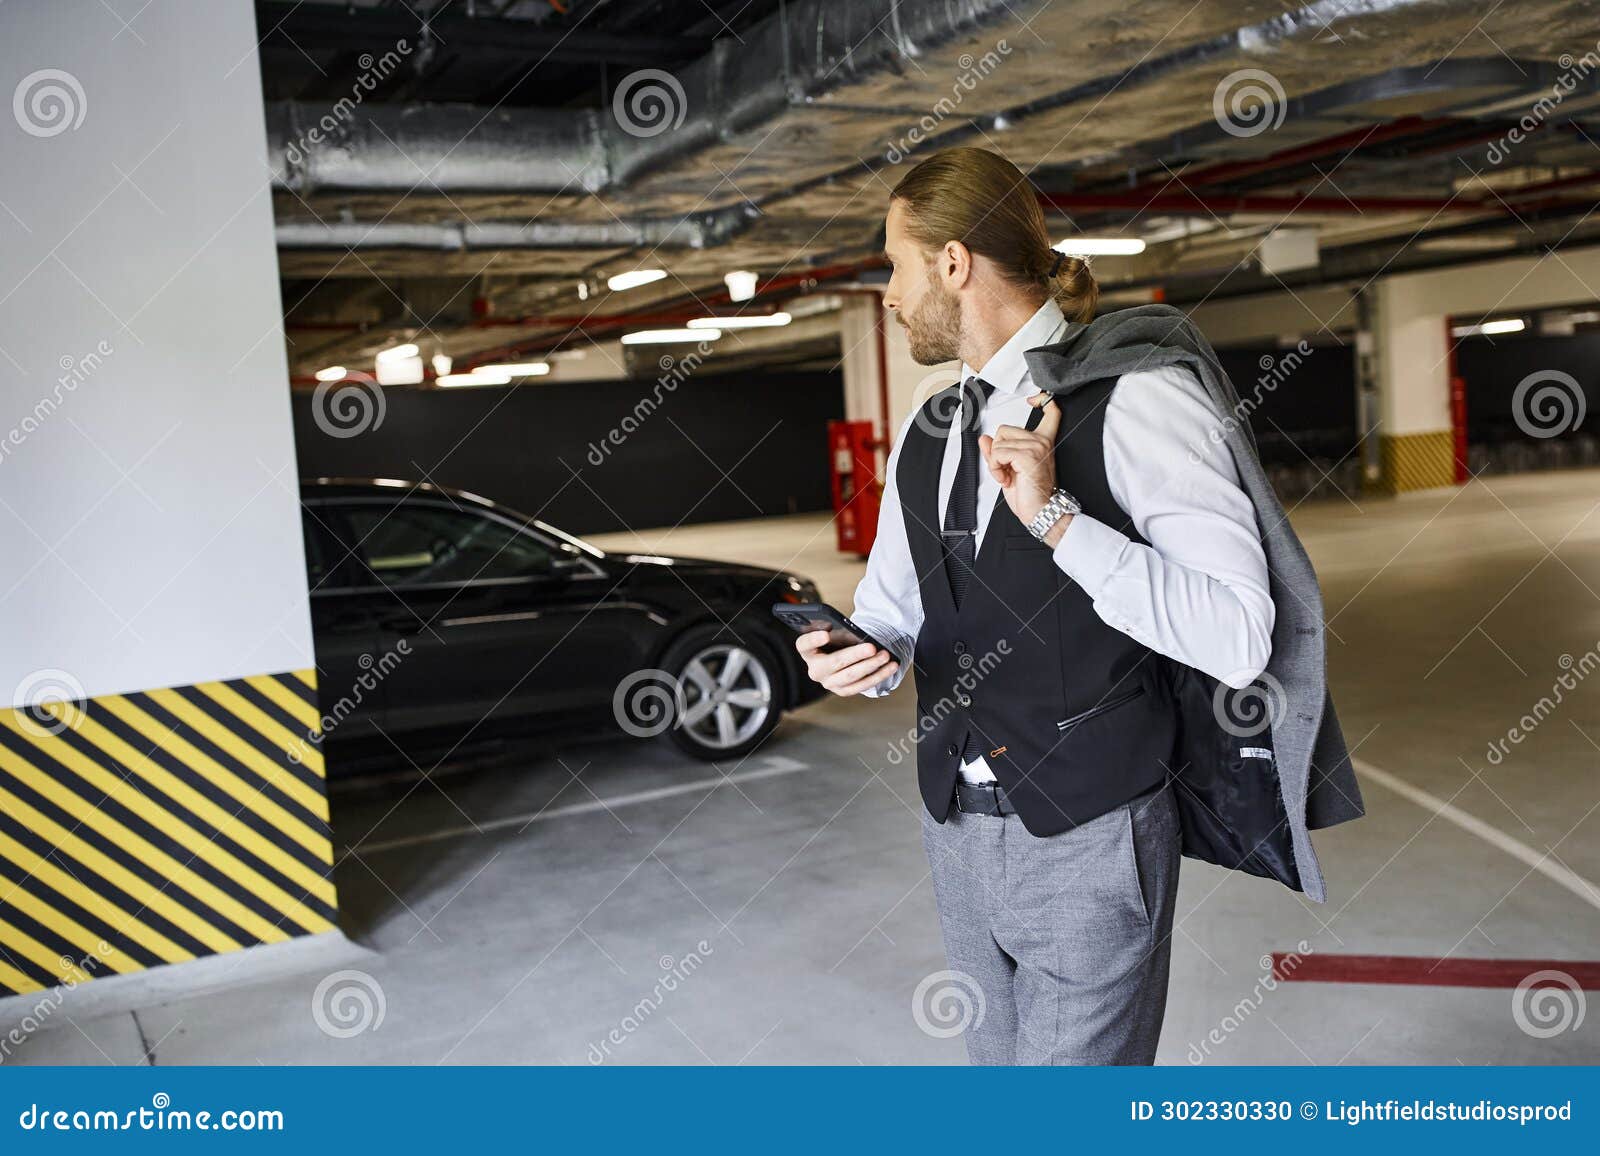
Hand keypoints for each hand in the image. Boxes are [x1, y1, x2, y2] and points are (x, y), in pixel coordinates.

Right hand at [795, 632, 898, 695]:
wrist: (839, 660)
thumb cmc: (836, 643)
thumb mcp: (836, 634)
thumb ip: (841, 632)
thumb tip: (860, 637)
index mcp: (808, 652)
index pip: (804, 645)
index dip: (813, 640)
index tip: (826, 634)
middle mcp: (815, 670)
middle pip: (834, 662)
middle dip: (855, 655)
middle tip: (872, 647)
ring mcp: (828, 683)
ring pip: (850, 676)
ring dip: (871, 666)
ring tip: (885, 656)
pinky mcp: (842, 691)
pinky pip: (861, 686)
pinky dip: (878, 676)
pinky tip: (890, 667)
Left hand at [980, 391, 1067, 540]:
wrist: (1040, 512)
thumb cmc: (1029, 494)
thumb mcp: (1008, 469)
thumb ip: (996, 452)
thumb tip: (984, 438)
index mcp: (1042, 441)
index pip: (1050, 412)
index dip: (1043, 400)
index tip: (1035, 400)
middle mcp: (1041, 441)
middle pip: (1003, 430)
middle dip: (996, 451)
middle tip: (1007, 470)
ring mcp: (1036, 446)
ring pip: (997, 443)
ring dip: (995, 463)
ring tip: (1008, 476)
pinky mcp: (1027, 455)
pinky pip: (997, 453)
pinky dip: (995, 468)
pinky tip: (1006, 479)